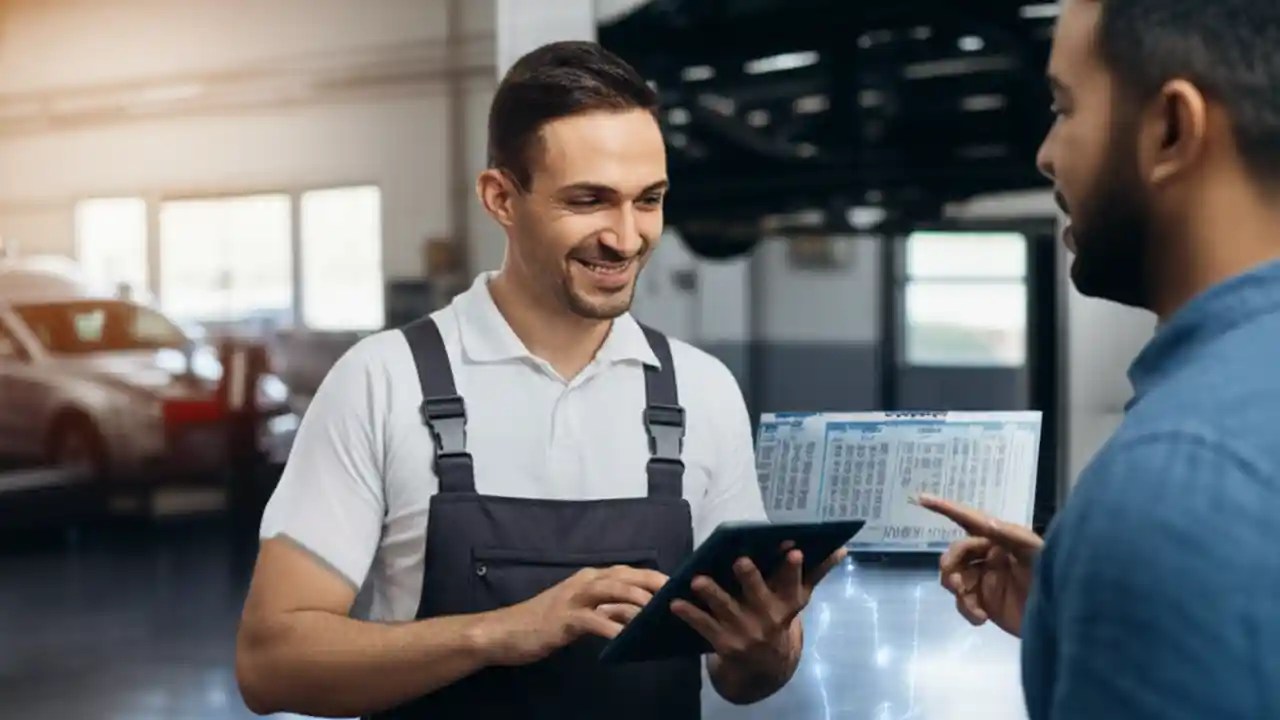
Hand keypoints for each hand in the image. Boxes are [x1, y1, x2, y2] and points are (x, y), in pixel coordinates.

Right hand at [483, 565, 667, 666]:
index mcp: (589, 578)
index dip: (653, 577)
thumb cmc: (545, 623)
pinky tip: (625, 636)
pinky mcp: (564, 618)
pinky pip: (592, 620)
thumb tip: (637, 615)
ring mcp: (573, 598)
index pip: (628, 573)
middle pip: (624, 576)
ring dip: (636, 598)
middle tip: (677, 592)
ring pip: (611, 590)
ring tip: (658, 609)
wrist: (506, 632)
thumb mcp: (581, 613)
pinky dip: (611, 626)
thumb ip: (606, 610)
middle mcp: (584, 581)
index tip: (677, 584)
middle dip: (652, 582)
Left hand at [671, 544, 845, 673]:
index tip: (794, 550)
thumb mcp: (798, 598)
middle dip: (750, 578)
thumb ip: (816, 572)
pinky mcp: (725, 644)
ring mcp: (746, 632)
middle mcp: (769, 618)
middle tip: (740, 560)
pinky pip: (705, 627)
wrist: (764, 666)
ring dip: (713, 594)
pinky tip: (675, 602)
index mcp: (788, 603)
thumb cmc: (778, 617)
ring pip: (728, 609)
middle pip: (759, 594)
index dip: (793, 568)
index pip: (793, 582)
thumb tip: (841, 548)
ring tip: (698, 579)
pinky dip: (690, 615)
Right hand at [917, 493, 1043, 636]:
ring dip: (955, 587)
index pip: (968, 520)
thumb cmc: (1054, 576)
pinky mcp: (985, 604)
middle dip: (951, 563)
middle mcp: (988, 556)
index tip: (921, 499)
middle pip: (956, 553)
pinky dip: (967, 610)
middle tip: (956, 581)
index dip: (945, 508)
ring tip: (968, 599)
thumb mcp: (1038, 552)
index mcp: (1000, 539)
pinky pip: (963, 603)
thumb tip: (988, 523)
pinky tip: (981, 619)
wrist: (1063, 618)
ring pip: (954, 578)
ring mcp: (985, 580)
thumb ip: (1013, 536)